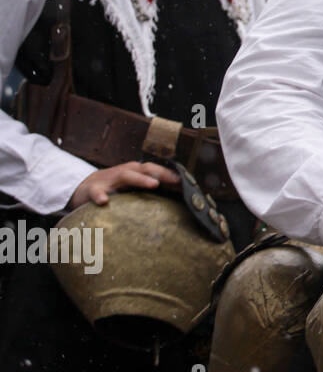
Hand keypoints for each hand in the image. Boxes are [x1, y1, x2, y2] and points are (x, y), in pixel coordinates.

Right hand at [66, 161, 180, 209]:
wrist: (84, 187)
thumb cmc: (116, 188)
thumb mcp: (134, 187)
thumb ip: (152, 190)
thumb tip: (178, 197)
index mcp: (137, 173)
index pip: (158, 171)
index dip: (173, 175)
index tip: (189, 182)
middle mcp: (126, 173)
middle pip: (147, 169)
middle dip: (163, 173)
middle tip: (177, 181)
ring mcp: (110, 180)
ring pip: (126, 175)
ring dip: (141, 179)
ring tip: (153, 184)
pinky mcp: (93, 190)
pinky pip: (97, 193)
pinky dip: (100, 196)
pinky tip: (104, 202)